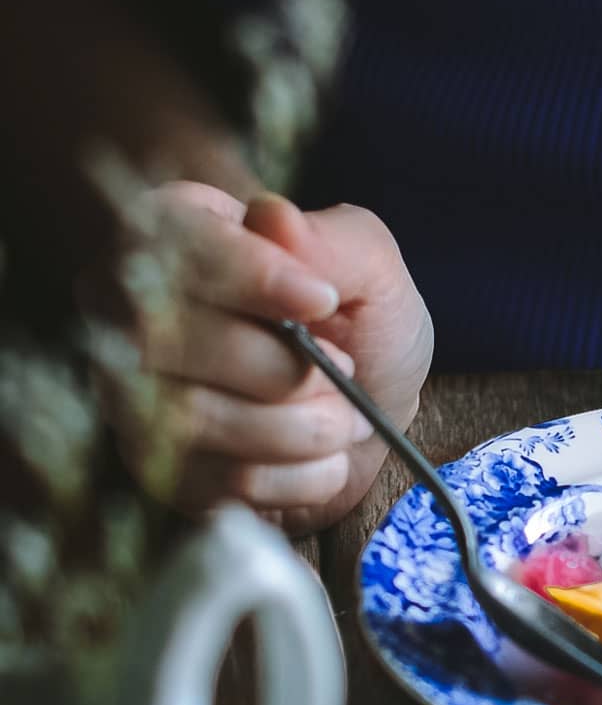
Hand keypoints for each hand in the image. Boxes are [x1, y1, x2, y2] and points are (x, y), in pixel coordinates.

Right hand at [128, 182, 433, 532]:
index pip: (179, 246)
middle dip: (287, 370)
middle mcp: (127, 308)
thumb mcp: (371, 266)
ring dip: (301, 428)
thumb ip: (331, 240)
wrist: (370, 409)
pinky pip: (216, 483)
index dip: (250, 277)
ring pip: (192, 419)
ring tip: (345, 417)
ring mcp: (129, 392)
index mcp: (173, 231)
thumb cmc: (360, 322)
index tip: (321, 300)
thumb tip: (274, 221)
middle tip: (347, 370)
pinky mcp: (157, 467)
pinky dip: (297, 477)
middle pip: (173, 340)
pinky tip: (325, 457)